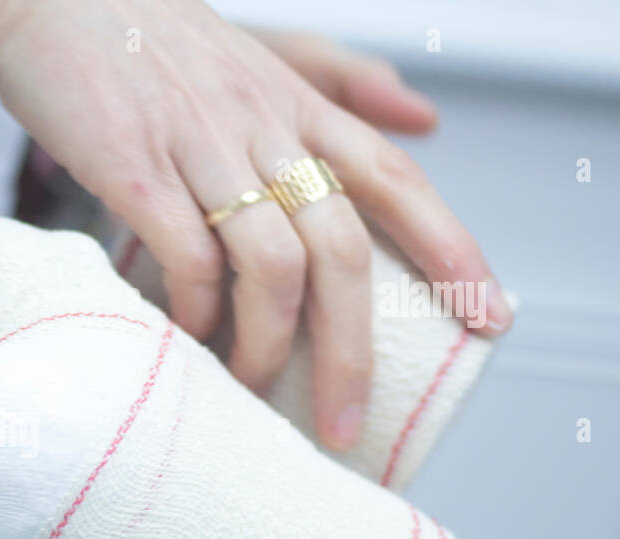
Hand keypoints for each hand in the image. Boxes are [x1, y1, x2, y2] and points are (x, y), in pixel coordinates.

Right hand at [0, 0, 512, 448]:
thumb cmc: (147, 38)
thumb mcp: (258, 50)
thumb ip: (340, 81)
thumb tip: (422, 118)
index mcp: (295, 104)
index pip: (394, 180)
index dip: (449, 250)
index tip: (487, 317)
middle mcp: (261, 126)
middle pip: (341, 250)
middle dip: (352, 349)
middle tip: (344, 420)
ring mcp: (198, 147)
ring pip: (272, 264)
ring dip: (269, 345)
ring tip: (251, 388)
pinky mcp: (133, 168)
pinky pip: (188, 258)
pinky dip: (196, 313)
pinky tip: (185, 337)